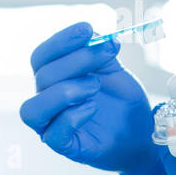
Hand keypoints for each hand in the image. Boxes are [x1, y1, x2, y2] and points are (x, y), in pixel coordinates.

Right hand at [20, 22, 165, 174]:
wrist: (141, 130)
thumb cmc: (121, 100)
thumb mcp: (112, 69)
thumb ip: (99, 51)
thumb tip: (92, 34)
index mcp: (54, 78)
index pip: (41, 56)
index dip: (60, 41)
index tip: (87, 29)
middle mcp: (47, 100)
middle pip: (42, 76)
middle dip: (76, 60)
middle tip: (106, 55)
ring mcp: (51, 124)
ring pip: (34, 108)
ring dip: (66, 91)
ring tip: (95, 86)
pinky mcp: (64, 146)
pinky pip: (53, 134)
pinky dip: (71, 117)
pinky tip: (92, 107)